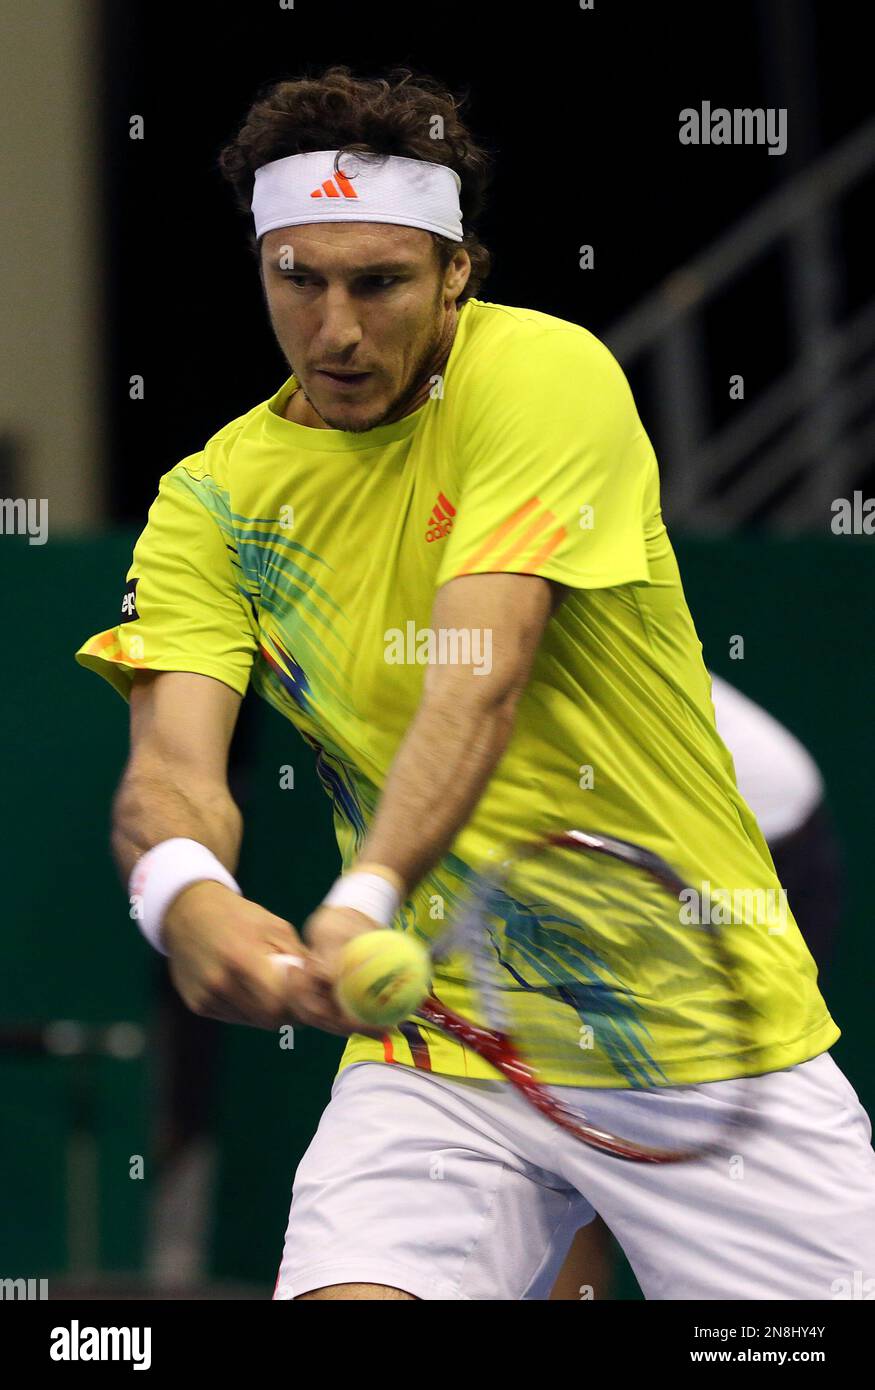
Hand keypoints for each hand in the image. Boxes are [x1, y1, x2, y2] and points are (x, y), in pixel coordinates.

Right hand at [162, 881, 379, 1036]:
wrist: (188, 913)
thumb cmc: (239, 916)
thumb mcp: (275, 927)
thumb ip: (298, 959)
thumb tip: (323, 986)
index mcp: (242, 958)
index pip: (279, 1004)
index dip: (299, 1006)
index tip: (309, 998)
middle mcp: (220, 982)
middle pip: (267, 1018)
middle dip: (288, 1013)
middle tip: (296, 998)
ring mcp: (206, 996)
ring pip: (251, 1021)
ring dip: (267, 1012)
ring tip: (270, 988)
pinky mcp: (197, 1004)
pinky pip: (233, 1017)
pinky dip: (247, 1010)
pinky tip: (248, 989)